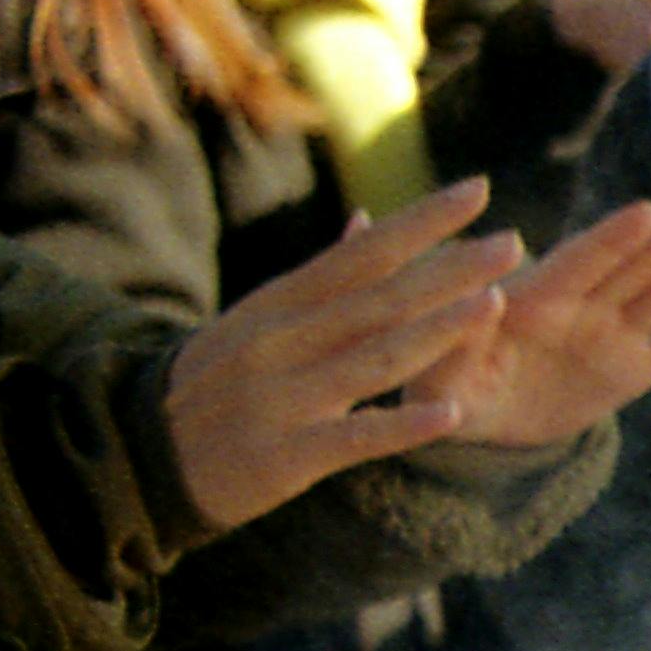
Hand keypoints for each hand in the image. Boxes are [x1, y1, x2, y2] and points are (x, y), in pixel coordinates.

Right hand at [161, 181, 515, 529]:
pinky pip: (352, 439)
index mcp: (279, 305)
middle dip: (448, 269)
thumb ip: (320, 280)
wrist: (136, 458)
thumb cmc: (216, 382)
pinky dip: (399, 427)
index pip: (361, 254)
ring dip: (436, 332)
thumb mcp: (257, 319)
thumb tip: (369, 220)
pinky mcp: (284, 456)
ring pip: (371, 360)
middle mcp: (281, 343)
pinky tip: (448, 416)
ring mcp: (282, 399)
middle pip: (377, 299)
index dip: (419, 223)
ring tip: (494, 304)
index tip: (476, 191)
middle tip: (513, 243)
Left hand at [406, 191, 650, 450]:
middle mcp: (581, 305)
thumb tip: (488, 298)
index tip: (645, 212)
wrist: (470, 414)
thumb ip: (454, 333)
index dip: (612, 239)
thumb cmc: (439, 381)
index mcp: (531, 297)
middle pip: (635, 266)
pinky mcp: (635, 366)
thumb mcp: (431, 365)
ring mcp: (613, 332)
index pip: (578, 263)